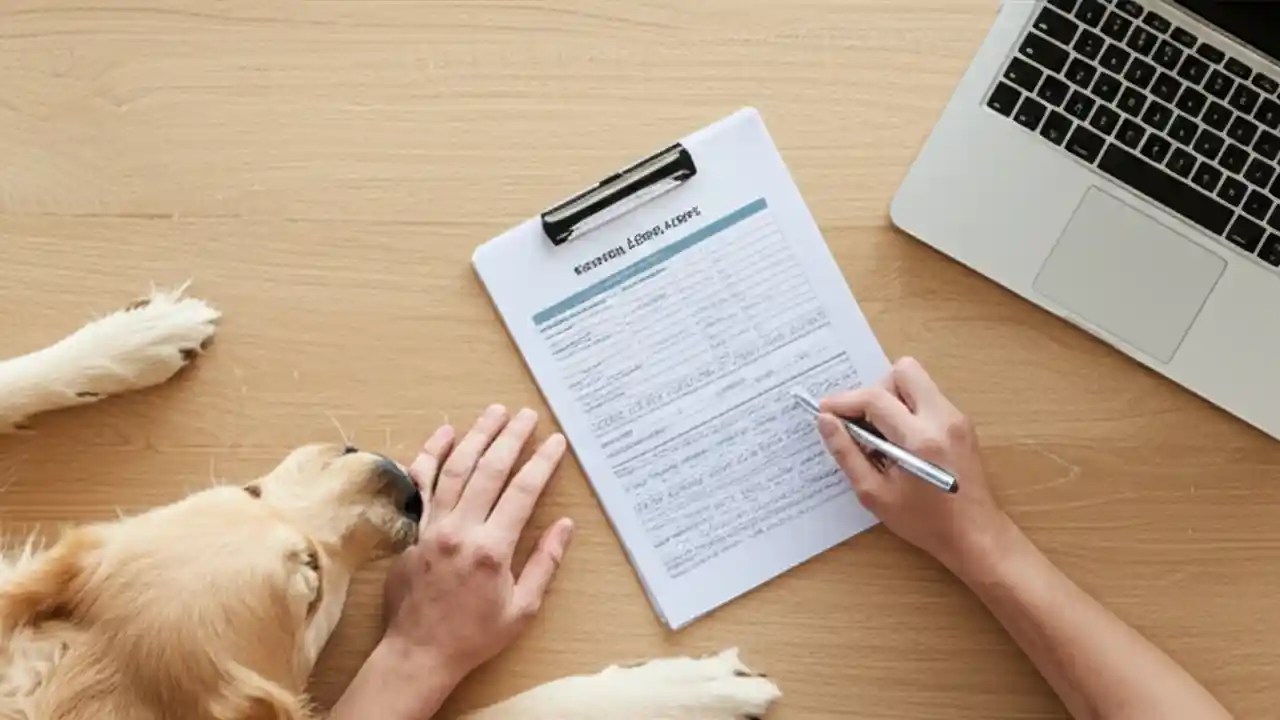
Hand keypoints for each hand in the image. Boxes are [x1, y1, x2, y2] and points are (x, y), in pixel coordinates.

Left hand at [382, 405, 573, 683]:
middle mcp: (460, 530)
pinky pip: (420, 484)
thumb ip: (545, 563)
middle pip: (489, 470)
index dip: (542, 462)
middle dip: (511, 438)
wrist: (419, 653)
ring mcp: (431, 527)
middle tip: (527, 415)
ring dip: (477, 436)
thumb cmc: (474, 636)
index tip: (556, 441)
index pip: (523, 492)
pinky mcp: (411, 529)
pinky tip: (445, 433)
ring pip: (455, 469)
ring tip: (494, 413)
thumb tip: (565, 525)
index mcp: (491, 550)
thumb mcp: (522, 608)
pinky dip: (431, 455)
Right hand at [818, 357, 1009, 571]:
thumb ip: (847, 453)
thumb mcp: (875, 494)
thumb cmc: (925, 522)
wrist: (975, 534)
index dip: (844, 401)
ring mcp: (956, 418)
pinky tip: (900, 439)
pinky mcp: (962, 422)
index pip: (876, 399)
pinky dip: (907, 408)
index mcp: (920, 440)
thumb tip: (826, 422)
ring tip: (881, 433)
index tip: (826, 410)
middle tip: (863, 420)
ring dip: (892, 398)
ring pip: (917, 381)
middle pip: (903, 371)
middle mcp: (942, 420)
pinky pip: (928, 397)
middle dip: (875, 389)